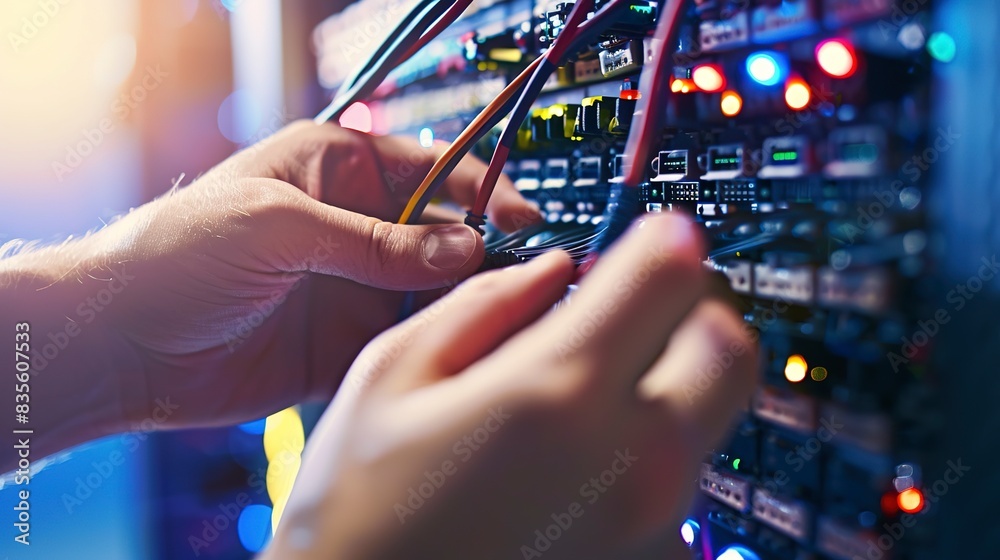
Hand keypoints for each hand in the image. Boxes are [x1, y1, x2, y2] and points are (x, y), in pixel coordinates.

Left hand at [0, 121, 539, 461]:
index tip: (525, 220)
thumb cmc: (178, 255)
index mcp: (336, 170)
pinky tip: (463, 358)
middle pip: (445, 236)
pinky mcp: (343, 344)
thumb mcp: (281, 226)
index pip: (433, 171)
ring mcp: (351, 288)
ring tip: (508, 322)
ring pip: (434, 294)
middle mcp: (353, 228)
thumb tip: (464, 247)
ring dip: (468, 306)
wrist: (118, 345)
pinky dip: (436, 351)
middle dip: (487, 254)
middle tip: (532, 280)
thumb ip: (376, 240)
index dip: (484, 192)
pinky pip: (407, 345)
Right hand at [268, 213, 756, 558]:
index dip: (660, 241)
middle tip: (633, 315)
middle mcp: (633, 464)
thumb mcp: (390, 379)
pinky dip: (644, 459)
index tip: (646, 239)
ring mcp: (654, 527)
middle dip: (689, 314)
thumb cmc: (356, 517)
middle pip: (727, 348)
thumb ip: (483, 305)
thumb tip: (549, 270)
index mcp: (559, 393)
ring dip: (663, 388)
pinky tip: (573, 475)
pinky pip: (678, 486)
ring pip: (706, 419)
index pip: (670, 274)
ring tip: (578, 407)